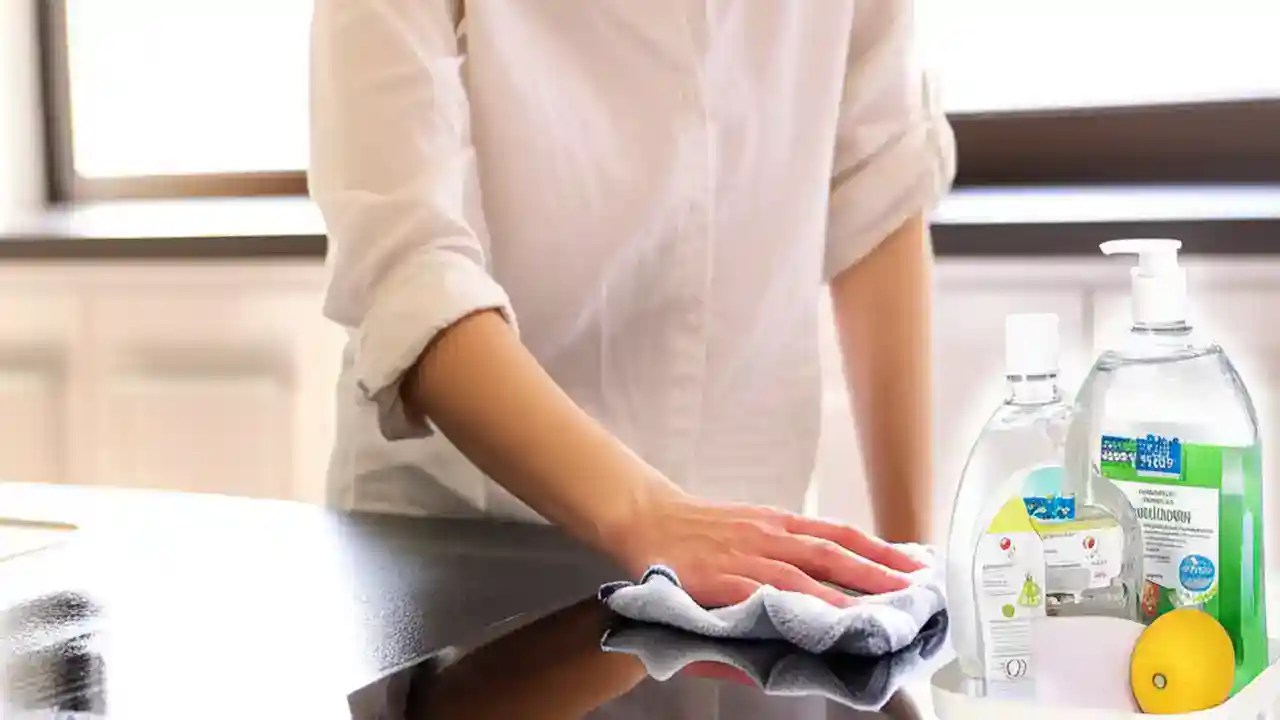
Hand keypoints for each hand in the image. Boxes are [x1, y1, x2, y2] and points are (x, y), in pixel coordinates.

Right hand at [608, 490, 925, 607]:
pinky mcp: (717, 579)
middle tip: (912, 590)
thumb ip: (788, 545)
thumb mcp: (752, 526)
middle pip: (831, 551)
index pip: (839, 533)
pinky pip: (758, 594)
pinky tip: (809, 621)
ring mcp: (743, 556)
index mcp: (779, 522)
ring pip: (801, 574)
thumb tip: (833, 568)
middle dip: (875, 572)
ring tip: (872, 614)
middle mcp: (768, 535)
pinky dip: (786, 607)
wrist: (648, 517)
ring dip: (839, 595)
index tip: (915, 564)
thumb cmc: (702, 528)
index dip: (879, 549)